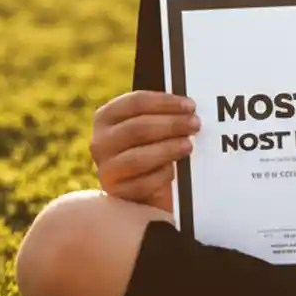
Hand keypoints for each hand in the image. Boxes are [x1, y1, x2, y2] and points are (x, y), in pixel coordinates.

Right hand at [90, 90, 199, 213]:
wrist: (142, 190)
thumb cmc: (150, 149)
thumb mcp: (151, 127)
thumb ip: (162, 114)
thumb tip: (188, 108)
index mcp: (106, 117)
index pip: (136, 102)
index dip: (165, 102)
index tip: (190, 105)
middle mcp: (100, 142)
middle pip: (137, 128)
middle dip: (171, 125)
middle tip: (195, 124)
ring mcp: (106, 169)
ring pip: (138, 158)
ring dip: (168, 149)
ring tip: (188, 145)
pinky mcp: (117, 193)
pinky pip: (143, 184)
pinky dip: (161, 176)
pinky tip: (175, 170)